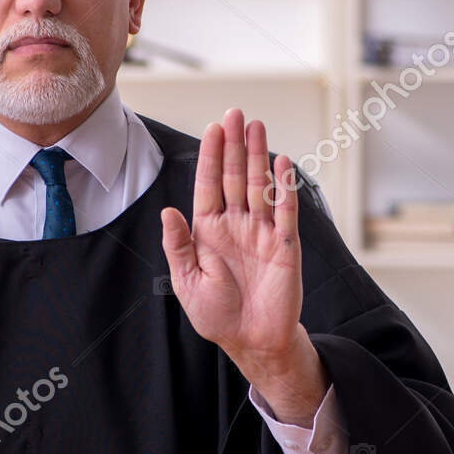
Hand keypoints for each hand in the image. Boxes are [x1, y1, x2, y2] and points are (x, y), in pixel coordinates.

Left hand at [161, 108, 304, 364]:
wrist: (252, 340)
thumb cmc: (216, 314)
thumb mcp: (187, 282)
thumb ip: (178, 246)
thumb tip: (167, 211)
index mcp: (209, 231)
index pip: (209, 185)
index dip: (211, 157)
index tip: (213, 129)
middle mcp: (236, 224)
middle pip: (236, 177)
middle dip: (235, 145)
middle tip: (235, 113)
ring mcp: (261, 232)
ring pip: (260, 186)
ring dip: (259, 156)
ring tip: (257, 126)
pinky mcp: (285, 244)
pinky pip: (285, 210)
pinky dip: (285, 187)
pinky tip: (282, 163)